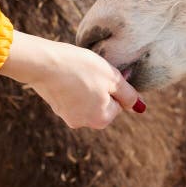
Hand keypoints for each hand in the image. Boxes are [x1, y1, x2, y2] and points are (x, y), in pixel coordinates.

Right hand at [0, 30, 144, 128]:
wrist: (44, 63)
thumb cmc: (82, 68)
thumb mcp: (112, 78)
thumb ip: (128, 95)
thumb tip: (141, 108)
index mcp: (102, 119)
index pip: (119, 102)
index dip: (114, 84)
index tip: (104, 71)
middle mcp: (85, 123)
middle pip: (103, 103)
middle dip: (100, 87)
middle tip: (91, 70)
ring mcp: (68, 116)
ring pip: (87, 99)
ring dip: (86, 86)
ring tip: (78, 71)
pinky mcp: (55, 106)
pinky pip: (72, 96)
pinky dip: (73, 85)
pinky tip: (67, 73)